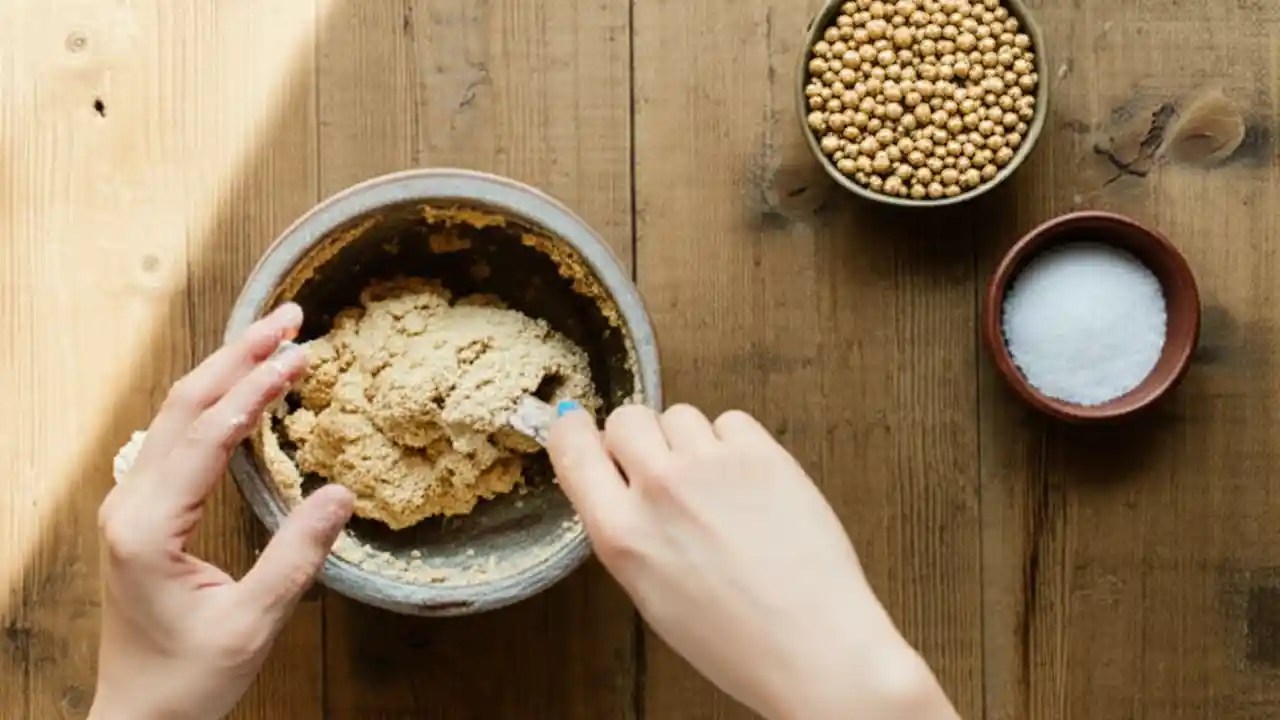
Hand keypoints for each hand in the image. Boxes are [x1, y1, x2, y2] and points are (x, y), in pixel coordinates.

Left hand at [91, 303, 354, 719]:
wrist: (138, 718)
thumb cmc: (188, 680)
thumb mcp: (253, 623)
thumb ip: (297, 554)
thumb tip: (342, 494)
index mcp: (150, 526)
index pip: (210, 433)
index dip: (258, 387)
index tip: (302, 353)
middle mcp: (130, 504)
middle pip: (184, 404)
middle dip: (239, 354)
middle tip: (290, 316)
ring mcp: (129, 506)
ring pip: (175, 414)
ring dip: (224, 370)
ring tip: (273, 338)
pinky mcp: (140, 514)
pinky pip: (175, 438)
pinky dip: (212, 403)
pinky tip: (241, 391)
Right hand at [548, 405, 956, 719]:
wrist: (812, 645)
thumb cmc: (735, 638)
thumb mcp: (650, 593)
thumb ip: (626, 531)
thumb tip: (614, 480)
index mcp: (621, 533)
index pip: (572, 447)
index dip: (573, 430)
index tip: (578, 425)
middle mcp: (659, 490)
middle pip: (627, 418)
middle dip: (639, 437)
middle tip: (661, 466)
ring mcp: (711, 465)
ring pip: (680, 414)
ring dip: (690, 441)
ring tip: (716, 487)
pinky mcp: (762, 454)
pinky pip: (731, 421)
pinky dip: (735, 444)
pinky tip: (749, 484)